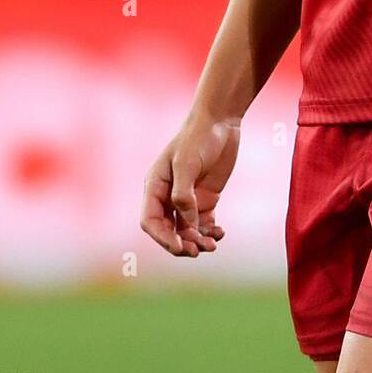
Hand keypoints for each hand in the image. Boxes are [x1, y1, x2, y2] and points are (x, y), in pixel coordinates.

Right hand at [140, 113, 240, 256]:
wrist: (220, 121)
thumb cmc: (198, 138)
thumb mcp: (187, 163)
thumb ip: (184, 194)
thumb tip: (187, 223)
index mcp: (155, 186)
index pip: (151, 221)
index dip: (162, 238)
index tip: (179, 247)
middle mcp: (168, 196)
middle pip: (168, 230)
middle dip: (181, 244)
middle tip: (197, 251)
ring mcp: (188, 198)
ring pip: (187, 230)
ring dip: (197, 241)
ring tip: (213, 244)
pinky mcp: (205, 198)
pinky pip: (204, 223)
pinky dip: (210, 232)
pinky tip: (220, 233)